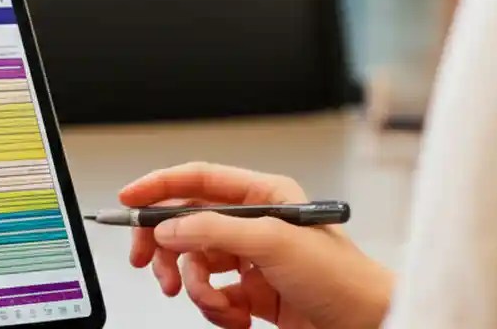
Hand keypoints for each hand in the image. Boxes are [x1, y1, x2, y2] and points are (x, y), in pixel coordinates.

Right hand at [121, 162, 393, 328]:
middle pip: (186, 225)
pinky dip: (217, 310)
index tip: (128, 200)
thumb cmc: (342, 276)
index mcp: (262, 194)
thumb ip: (215, 231)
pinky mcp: (251, 294)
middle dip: (168, 248)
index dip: (159, 186)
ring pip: (195, 266)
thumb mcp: (273, 244)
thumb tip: (170, 227)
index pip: (198, 180)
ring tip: (215, 303)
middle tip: (151, 265)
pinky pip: (212, 297)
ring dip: (197, 288)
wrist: (368, 324)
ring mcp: (250, 259)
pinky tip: (238, 317)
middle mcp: (253, 223)